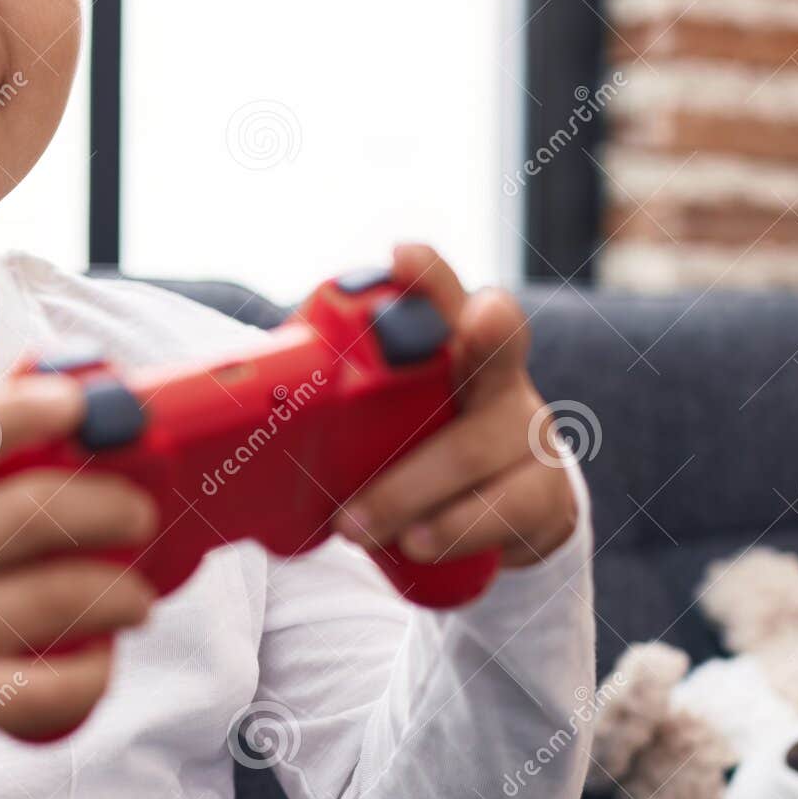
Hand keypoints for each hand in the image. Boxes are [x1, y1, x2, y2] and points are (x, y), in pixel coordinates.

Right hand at [0, 375, 158, 790]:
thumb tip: (74, 429)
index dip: (22, 411)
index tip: (75, 402)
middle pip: (32, 511)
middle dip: (110, 506)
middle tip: (141, 516)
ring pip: (56, 596)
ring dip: (121, 594)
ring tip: (137, 601)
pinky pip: (47, 687)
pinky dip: (93, 674)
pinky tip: (100, 663)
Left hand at [333, 243, 578, 571]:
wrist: (500, 514)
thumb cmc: (420, 444)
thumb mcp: (388, 412)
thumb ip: (343, 392)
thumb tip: (250, 397)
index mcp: (452, 347)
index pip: (444, 296)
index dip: (428, 275)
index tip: (401, 253)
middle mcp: (500, 379)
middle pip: (499, 346)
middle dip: (484, 335)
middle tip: (467, 328)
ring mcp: (530, 434)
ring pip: (476, 449)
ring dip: (408, 490)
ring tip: (354, 526)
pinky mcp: (547, 494)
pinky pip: (507, 509)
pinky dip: (454, 528)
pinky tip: (416, 545)